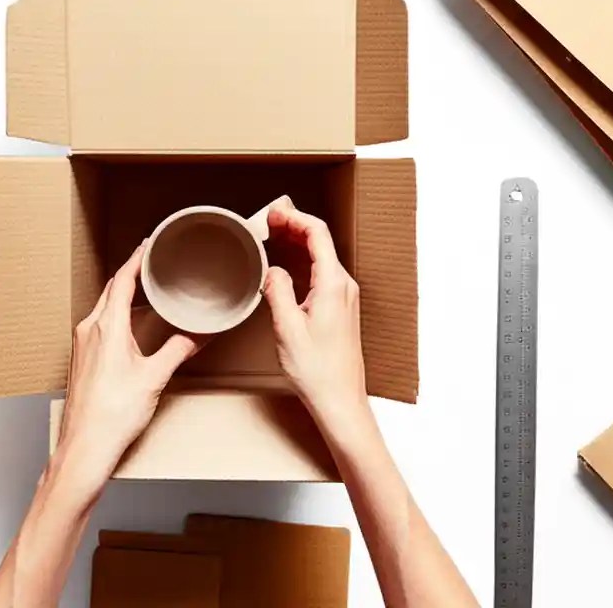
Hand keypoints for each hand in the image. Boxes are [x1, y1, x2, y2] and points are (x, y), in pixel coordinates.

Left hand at [54, 242, 204, 482]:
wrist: (85, 445)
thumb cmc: (114, 415)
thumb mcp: (154, 377)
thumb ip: (179, 349)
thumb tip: (202, 333)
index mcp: (107, 327)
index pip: (123, 280)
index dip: (137, 259)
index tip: (149, 245)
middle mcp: (90, 330)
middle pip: (111, 290)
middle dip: (131, 273)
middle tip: (151, 262)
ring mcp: (82, 344)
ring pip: (103, 307)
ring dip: (123, 293)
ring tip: (144, 288)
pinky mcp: (81, 359)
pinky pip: (98, 324)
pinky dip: (115, 313)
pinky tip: (127, 323)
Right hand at [263, 197, 369, 421]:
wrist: (340, 400)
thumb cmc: (316, 370)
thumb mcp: (287, 328)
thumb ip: (277, 291)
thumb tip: (272, 269)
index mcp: (333, 284)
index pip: (318, 234)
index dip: (295, 217)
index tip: (274, 212)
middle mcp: (344, 286)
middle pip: (320, 242)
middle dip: (294, 226)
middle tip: (268, 220)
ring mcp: (344, 298)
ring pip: (321, 258)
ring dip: (297, 244)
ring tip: (272, 237)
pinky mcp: (340, 309)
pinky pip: (321, 275)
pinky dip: (302, 263)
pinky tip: (285, 266)